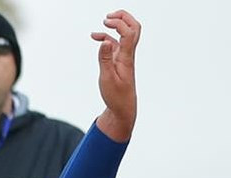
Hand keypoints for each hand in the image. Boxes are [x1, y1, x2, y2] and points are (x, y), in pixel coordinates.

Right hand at [92, 10, 140, 139]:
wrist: (123, 109)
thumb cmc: (116, 96)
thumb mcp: (107, 78)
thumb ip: (105, 59)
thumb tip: (104, 41)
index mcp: (126, 58)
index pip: (129, 33)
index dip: (119, 23)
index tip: (106, 22)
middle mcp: (128, 55)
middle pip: (134, 28)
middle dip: (124, 17)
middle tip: (110, 16)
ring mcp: (124, 57)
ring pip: (126, 34)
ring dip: (117, 24)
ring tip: (104, 21)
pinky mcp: (119, 61)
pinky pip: (115, 44)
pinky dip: (107, 37)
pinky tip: (96, 38)